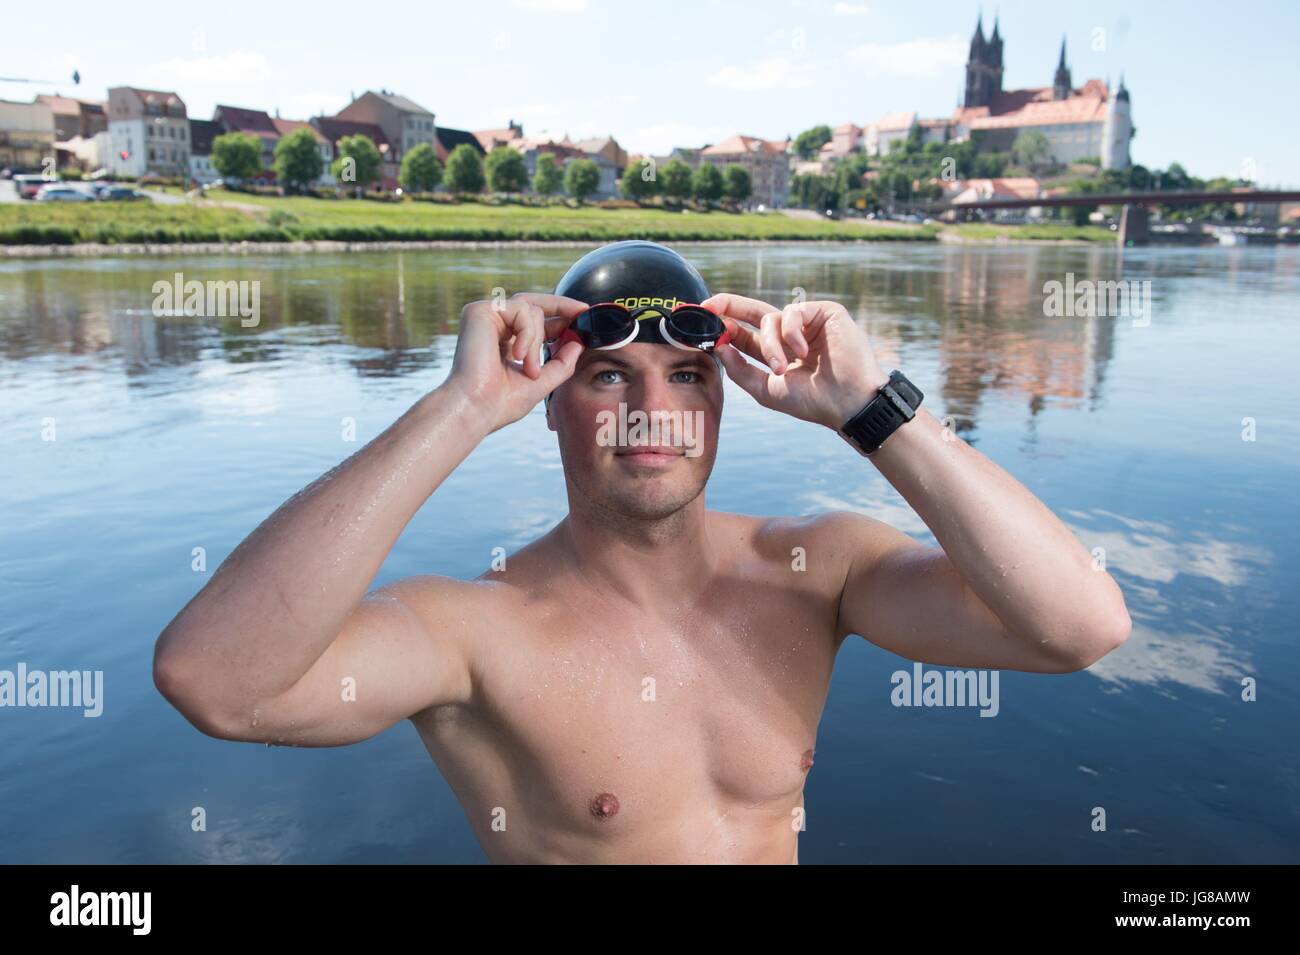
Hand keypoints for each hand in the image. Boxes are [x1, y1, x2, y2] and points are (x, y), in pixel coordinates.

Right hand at [445, 292, 586, 432]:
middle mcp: (493, 326)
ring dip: (538, 341)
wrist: (477, 409)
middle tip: (582, 311)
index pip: (534, 320)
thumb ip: (561, 363)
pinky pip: (521, 310)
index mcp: (504, 341)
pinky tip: (519, 356)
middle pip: (532, 302)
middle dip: (561, 306)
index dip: (559, 316)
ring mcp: (485, 317)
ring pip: (531, 310)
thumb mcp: (541, 381)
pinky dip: (528, 334)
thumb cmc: (501, 403)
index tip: (582, 316)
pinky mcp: (479, 311)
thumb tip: (578, 343)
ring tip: (530, 369)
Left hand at [703, 294, 888, 429]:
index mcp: (777, 352)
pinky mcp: (825, 312)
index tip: (702, 322)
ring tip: (783, 368)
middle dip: (729, 306)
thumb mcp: (766, 389)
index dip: (724, 327)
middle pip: (753, 312)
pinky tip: (803, 351)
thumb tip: (719, 347)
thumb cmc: (812, 402)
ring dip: (770, 344)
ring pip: (770, 317)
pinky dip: (791, 332)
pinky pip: (793, 311)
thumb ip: (740, 370)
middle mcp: (790, 335)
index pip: (745, 334)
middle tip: (709, 306)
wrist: (847, 403)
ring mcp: (807, 323)